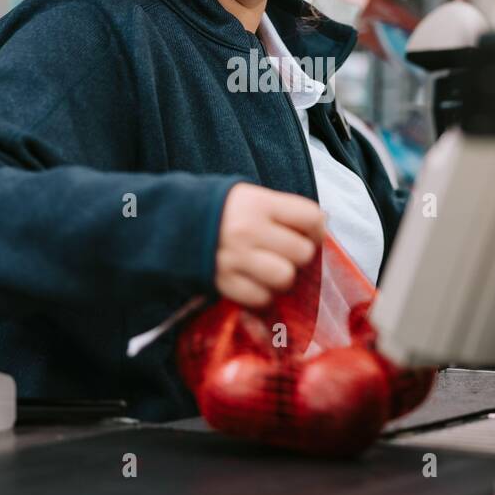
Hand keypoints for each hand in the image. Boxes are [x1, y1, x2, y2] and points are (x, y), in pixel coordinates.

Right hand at [214, 183, 324, 308]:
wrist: (171, 222)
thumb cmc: (221, 210)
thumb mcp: (250, 197)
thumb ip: (283, 210)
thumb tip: (323, 224)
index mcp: (258, 203)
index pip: (310, 217)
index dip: (316, 229)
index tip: (308, 233)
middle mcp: (248, 229)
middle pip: (302, 252)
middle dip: (298, 255)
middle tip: (283, 252)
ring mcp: (235, 258)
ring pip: (285, 277)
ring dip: (282, 277)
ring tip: (269, 269)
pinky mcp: (223, 282)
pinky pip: (261, 297)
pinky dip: (261, 294)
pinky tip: (253, 281)